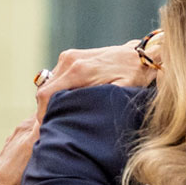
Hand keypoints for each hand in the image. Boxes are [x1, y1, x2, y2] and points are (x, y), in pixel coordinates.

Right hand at [35, 42, 158, 121]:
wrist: (142, 56)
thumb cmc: (134, 78)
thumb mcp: (118, 94)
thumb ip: (94, 102)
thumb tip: (75, 116)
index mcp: (78, 71)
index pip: (46, 95)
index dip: (43, 114)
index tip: (49, 128)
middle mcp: (70, 61)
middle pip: (44, 91)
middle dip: (47, 110)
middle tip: (57, 126)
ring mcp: (69, 57)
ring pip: (49, 85)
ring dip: (53, 101)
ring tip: (65, 116)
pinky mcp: (71, 56)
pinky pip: (56, 78)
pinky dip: (59, 91)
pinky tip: (71, 102)